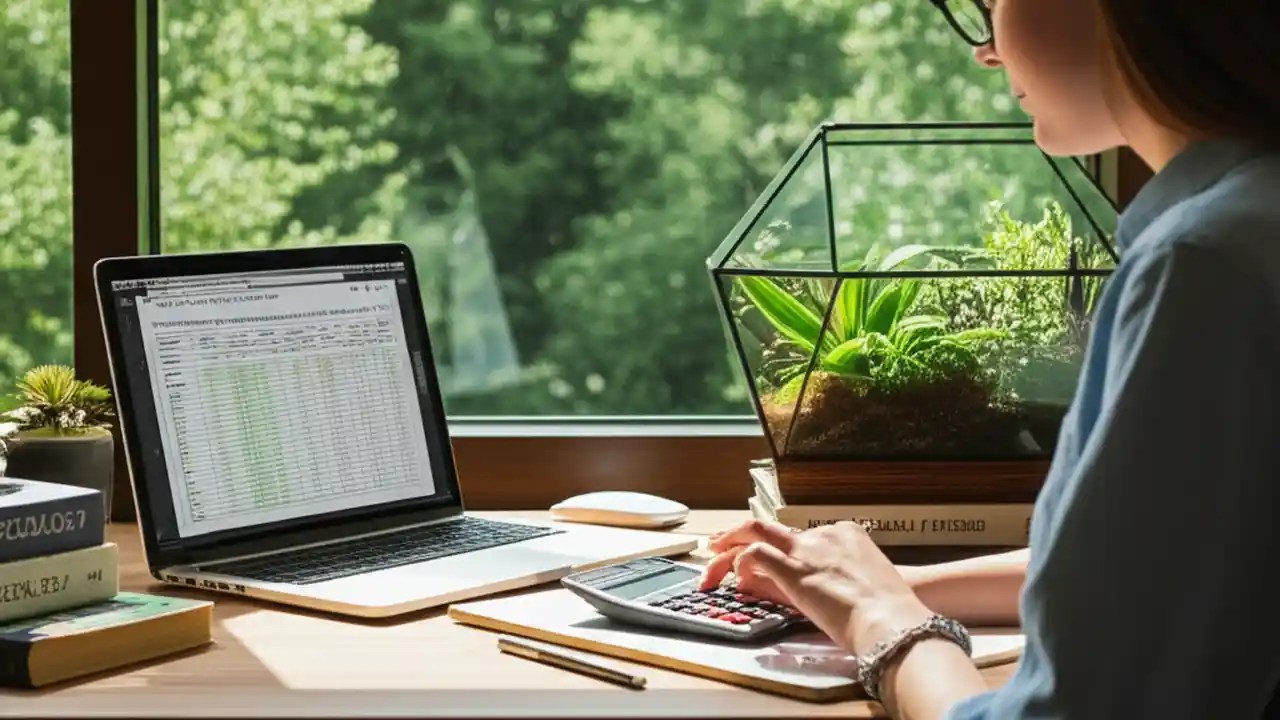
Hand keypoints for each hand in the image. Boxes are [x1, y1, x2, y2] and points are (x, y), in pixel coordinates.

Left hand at [700, 519, 932, 656]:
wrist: (892, 618)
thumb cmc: (889, 609)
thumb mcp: (868, 583)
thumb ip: (842, 578)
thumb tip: (821, 591)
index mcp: (845, 534)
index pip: (799, 535)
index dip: (777, 545)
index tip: (766, 555)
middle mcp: (824, 535)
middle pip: (773, 527)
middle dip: (742, 531)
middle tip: (721, 541)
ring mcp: (807, 549)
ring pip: (756, 529)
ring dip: (730, 541)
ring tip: (712, 554)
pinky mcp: (794, 569)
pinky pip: (756, 554)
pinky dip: (740, 562)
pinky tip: (735, 577)